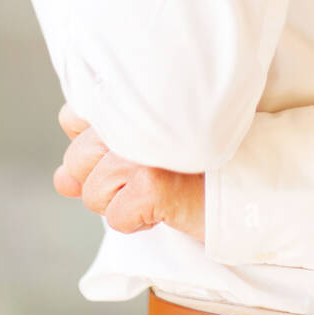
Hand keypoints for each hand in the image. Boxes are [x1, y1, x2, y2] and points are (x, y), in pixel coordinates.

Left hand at [53, 103, 204, 240]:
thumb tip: (61, 179)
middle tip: (149, 172)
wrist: (253, 177)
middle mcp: (132, 113)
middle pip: (76, 160)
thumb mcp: (146, 140)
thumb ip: (98, 152)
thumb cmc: (201, 158)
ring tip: (162, 185)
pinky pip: (116, 217)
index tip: (127, 150)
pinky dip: (140, 221)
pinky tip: (167, 204)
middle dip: (105, 179)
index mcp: (130, 93)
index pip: (72, 118)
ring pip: (92, 193)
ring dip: (123, 201)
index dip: (93, 146)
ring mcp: (139, 148)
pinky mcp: (150, 182)